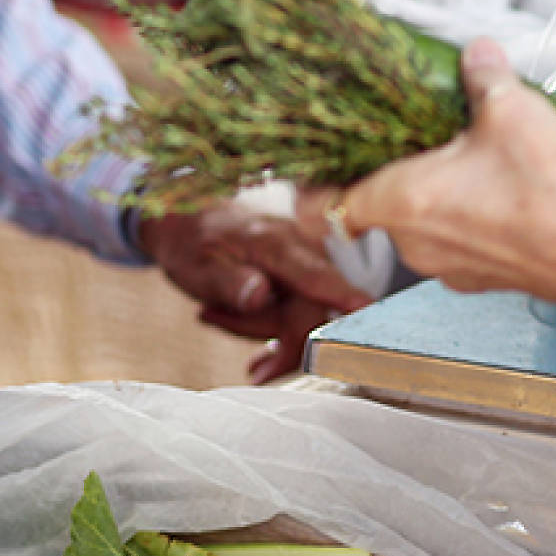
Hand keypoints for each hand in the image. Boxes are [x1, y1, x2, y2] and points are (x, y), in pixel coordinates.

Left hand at [138, 198, 373, 383]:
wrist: (186, 218)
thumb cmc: (190, 240)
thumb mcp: (196, 266)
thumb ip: (228, 283)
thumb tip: (260, 295)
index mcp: (273, 243)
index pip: (315, 276)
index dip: (342, 297)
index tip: (369, 311)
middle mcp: (297, 248)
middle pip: (308, 312)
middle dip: (271, 337)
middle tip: (221, 331)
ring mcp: (301, 261)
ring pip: (298, 316)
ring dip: (256, 326)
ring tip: (213, 310)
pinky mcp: (297, 273)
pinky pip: (292, 311)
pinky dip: (263, 324)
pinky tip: (233, 320)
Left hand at [333, 38, 555, 321]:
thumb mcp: (515, 112)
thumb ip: (484, 79)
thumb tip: (476, 53)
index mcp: (402, 202)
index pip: (323, 208)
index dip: (310, 188)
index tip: (314, 166)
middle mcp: (415, 244)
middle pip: (371, 208)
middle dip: (383, 173)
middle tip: (405, 139)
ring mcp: (449, 269)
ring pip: (415, 226)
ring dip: (427, 193)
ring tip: (461, 156)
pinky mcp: (484, 279)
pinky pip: (453, 243)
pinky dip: (460, 216)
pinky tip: (496, 188)